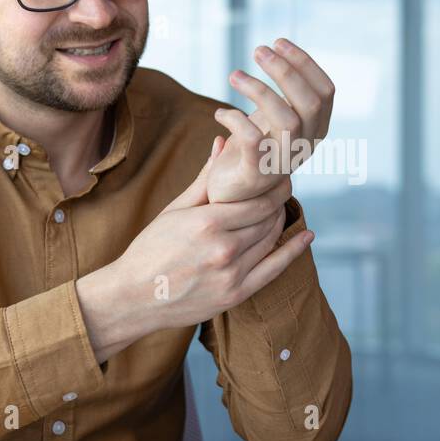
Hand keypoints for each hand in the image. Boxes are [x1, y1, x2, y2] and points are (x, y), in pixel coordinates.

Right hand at [97, 137, 310, 334]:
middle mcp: (223, 249)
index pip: (257, 200)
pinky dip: (293, 251)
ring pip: (270, 240)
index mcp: (207, 223)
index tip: (280, 174)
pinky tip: (306, 236)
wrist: (133, 297)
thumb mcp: (174, 210)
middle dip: (279, 201)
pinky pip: (273, 270)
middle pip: (267, 219)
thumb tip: (222, 143)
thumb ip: (205, 180)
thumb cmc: (150, 249)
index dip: (274, 187)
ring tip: (281, 207)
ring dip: (281, 222)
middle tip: (284, 188)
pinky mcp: (235, 295)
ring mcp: (231, 274)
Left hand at [207, 38, 334, 203]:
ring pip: (287, 120)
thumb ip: (282, 92)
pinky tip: (219, 113)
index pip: (326, 92)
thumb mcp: (271, 115)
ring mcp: (283, 162)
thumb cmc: (251, 147)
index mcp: (314, 130)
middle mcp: (304, 146)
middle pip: (310, 103)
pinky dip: (234, 119)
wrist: (230, 193)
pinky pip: (253, 140)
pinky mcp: (256, 174)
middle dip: (284, 71)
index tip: (278, 42)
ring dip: (259, 90)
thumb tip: (278, 51)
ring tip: (233, 75)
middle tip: (258, 50)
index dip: (304, 63)